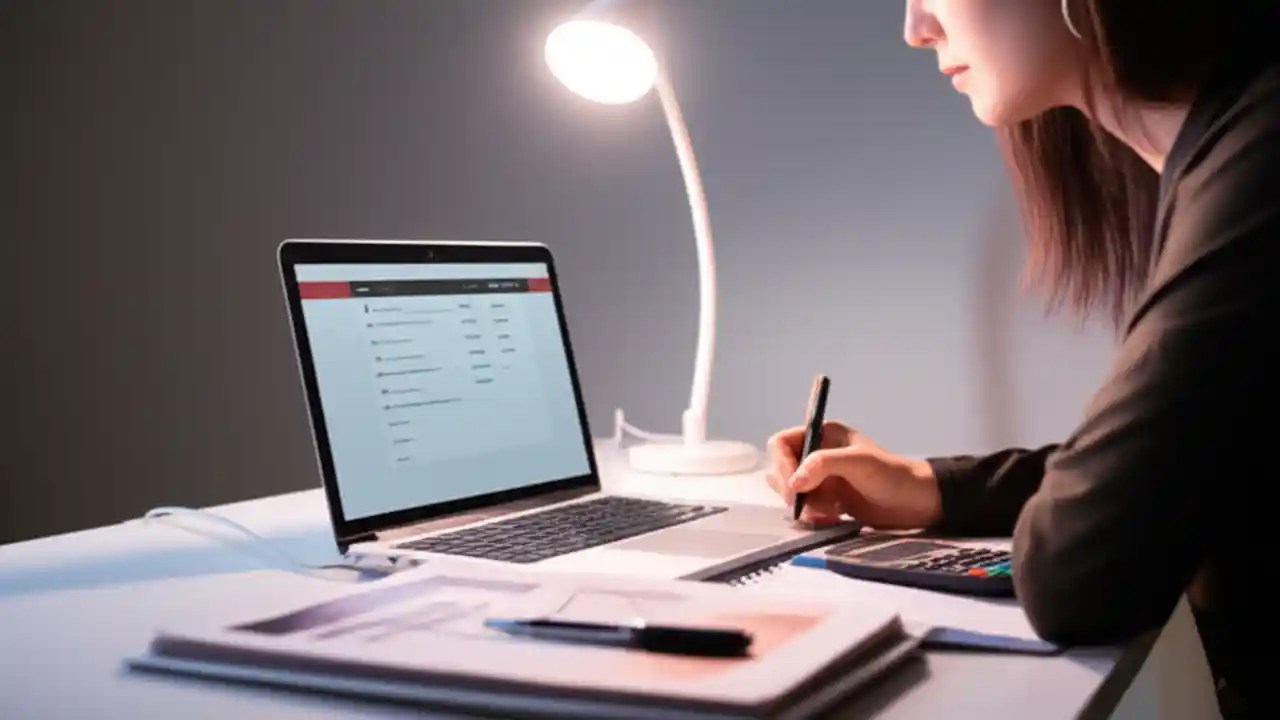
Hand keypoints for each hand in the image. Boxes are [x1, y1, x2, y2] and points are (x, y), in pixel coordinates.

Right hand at [765, 421, 942, 528]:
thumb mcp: (858, 462)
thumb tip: (793, 482)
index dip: (782, 464)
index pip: (781, 443)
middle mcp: (817, 454)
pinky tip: (831, 519)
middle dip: (791, 490)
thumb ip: (823, 465)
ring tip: (826, 514)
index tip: (794, 486)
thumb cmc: (892, 475)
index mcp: (822, 435)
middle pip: (782, 469)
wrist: (917, 503)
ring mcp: (821, 479)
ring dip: (803, 506)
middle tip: (805, 505)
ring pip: (791, 492)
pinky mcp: (827, 500)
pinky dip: (812, 516)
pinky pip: (804, 507)